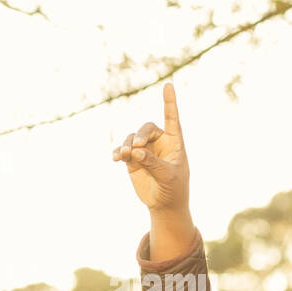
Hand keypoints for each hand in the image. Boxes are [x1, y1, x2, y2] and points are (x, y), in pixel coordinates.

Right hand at [112, 82, 189, 214]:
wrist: (164, 205)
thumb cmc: (174, 189)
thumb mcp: (168, 176)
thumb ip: (153, 162)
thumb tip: (136, 150)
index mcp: (175, 143)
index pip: (172, 119)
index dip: (170, 103)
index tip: (168, 85)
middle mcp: (159, 142)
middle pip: (146, 128)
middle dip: (140, 135)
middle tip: (137, 146)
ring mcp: (145, 149)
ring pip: (132, 138)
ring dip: (127, 145)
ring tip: (125, 155)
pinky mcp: (133, 159)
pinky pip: (123, 150)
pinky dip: (119, 152)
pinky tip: (117, 158)